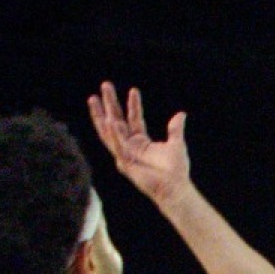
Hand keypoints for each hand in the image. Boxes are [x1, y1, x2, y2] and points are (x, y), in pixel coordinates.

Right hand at [88, 83, 192, 206]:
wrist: (175, 189)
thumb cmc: (175, 170)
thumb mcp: (176, 145)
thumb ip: (175, 129)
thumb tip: (181, 114)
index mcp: (140, 142)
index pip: (133, 119)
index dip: (133, 105)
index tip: (133, 90)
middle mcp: (129, 146)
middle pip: (116, 120)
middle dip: (110, 104)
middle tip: (104, 85)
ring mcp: (125, 154)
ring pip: (108, 131)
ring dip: (100, 115)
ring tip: (94, 98)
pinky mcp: (125, 163)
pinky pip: (117, 146)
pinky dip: (113, 134)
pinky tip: (109, 121)